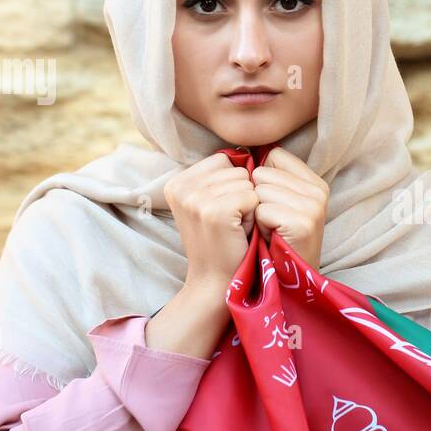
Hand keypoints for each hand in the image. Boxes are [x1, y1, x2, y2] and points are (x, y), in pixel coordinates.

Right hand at [163, 152, 258, 293]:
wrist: (215, 281)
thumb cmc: (222, 241)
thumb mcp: (210, 203)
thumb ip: (218, 177)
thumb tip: (243, 149)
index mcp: (177, 181)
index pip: (223, 161)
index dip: (233, 186)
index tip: (223, 212)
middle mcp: (180, 186)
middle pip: (236, 169)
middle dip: (242, 195)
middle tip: (230, 223)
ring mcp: (195, 198)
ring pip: (246, 181)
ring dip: (249, 206)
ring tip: (234, 227)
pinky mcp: (214, 211)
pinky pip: (252, 196)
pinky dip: (254, 215)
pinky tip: (240, 232)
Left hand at [250, 146, 328, 267]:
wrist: (285, 283)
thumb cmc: (273, 241)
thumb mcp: (277, 202)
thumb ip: (269, 176)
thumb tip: (240, 153)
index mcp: (314, 181)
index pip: (274, 155)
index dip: (261, 180)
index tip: (271, 206)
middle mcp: (318, 190)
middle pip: (262, 173)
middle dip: (257, 198)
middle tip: (270, 223)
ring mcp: (313, 206)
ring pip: (259, 190)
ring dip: (257, 213)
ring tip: (270, 231)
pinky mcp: (303, 222)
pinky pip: (261, 209)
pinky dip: (259, 226)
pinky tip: (270, 238)